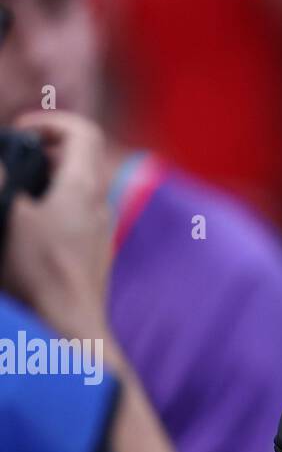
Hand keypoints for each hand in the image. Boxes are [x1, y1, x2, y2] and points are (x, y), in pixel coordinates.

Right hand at [0, 111, 112, 341]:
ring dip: (44, 181)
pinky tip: (22, 229)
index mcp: (85, 186)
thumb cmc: (40, 273)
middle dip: (42, 151)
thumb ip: (0, 180)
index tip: (18, 132)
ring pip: (77, 189)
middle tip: (9, 161)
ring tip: (11, 195)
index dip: (50, 123)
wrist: (70, 329)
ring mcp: (100, 230)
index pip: (83, 132)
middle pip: (80, 158)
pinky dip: (50, 209)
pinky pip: (75, 217)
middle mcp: (101, 204)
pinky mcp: (93, 254)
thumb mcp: (8, 216)